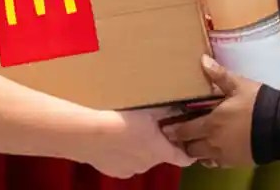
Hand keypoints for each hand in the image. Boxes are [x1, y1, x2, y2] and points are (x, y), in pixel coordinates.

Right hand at [78, 108, 192, 178]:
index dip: (188, 152)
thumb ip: (166, 111)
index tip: (190, 147)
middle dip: (159, 143)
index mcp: (161, 151)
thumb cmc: (122, 120)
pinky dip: (124, 154)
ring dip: (140, 149)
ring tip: (130, 132)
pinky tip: (116, 140)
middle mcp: (148, 165)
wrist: (89, 134)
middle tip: (152, 127)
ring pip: (141, 159)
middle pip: (160, 155)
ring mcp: (131, 170)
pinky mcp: (114, 171)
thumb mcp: (148, 111)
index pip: (183, 158)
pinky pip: (125, 162)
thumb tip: (181, 107)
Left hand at [163, 56, 260, 167]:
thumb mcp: (239, 85)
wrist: (279, 127)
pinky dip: (210, 158)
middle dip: (183, 142)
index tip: (165, 128)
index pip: (184, 130)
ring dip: (196, 150)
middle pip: (189, 147)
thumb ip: (219, 75)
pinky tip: (212, 151)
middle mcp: (213, 142)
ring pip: (201, 157)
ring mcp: (223, 154)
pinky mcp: (234, 162)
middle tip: (178, 135)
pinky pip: (215, 163)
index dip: (173, 130)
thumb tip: (203, 59)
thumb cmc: (257, 104)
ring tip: (195, 142)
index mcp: (210, 123)